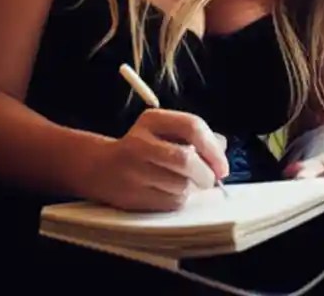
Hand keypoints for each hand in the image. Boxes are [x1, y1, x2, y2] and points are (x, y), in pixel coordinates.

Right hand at [81, 109, 229, 211]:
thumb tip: (221, 146)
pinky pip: (170, 203)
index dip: (213, 148)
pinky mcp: (132, 196)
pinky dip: (179, 200)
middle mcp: (139, 143)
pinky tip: (170, 193)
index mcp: (152, 120)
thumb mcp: (163, 131)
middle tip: (209, 180)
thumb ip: (193, 136)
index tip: (222, 166)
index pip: (192, 126)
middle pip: (186, 159)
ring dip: (192, 189)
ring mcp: (133, 171)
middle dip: (206, 174)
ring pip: (181, 185)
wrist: (100, 168)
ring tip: (186, 184)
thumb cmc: (142, 148)